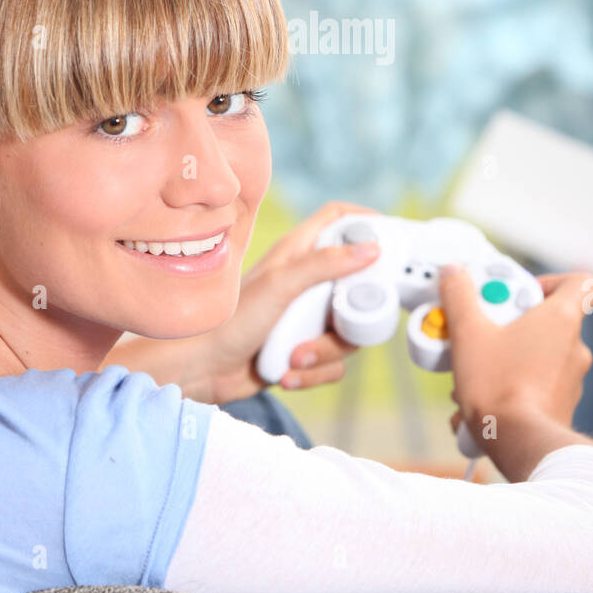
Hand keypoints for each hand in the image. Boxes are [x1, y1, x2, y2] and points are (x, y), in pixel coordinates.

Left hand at [198, 201, 381, 403]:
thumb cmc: (231, 321)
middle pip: (358, 286)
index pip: (339, 219)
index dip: (366, 221)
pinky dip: (315, 372)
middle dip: (353, 316)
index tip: (391, 237)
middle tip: (339, 323)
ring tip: (295, 357)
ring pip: (349, 332)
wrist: (201, 371)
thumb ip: (325, 264)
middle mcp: (306, 281)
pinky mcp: (306, 349)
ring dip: (326, 352)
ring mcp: (308, 317)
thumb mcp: (281, 286)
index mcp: (298, 253)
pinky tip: (287, 374)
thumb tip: (371, 248)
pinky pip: (334, 363)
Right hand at [440, 268, 592, 453]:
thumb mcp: (468, 333)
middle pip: (546, 319)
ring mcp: (571, 379)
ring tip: (471, 372)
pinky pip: (535, 384)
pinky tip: (479, 401)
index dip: (549, 280)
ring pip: (537, 354)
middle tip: (480, 332)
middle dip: (509, 323)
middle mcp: (575, 347)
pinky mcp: (561, 406)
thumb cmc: (499, 387)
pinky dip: (510, 385)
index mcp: (563, 319)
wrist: (520, 445)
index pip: (579, 282)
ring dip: (505, 357)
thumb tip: (453, 272)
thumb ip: (459, 296)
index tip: (517, 293)